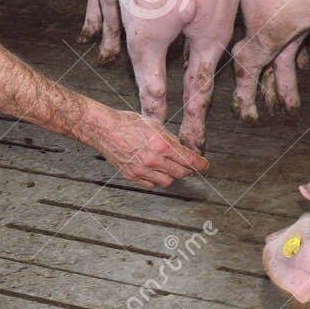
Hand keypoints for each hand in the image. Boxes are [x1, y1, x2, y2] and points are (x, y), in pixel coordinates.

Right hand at [87, 107, 207, 187]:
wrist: (104, 129)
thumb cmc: (127, 123)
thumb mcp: (154, 125)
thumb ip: (170, 140)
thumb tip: (182, 151)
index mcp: (162, 145)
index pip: (189, 160)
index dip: (201, 165)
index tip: (205, 166)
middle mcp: (153, 160)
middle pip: (181, 173)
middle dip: (188, 170)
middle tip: (188, 166)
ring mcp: (141, 170)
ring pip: (167, 182)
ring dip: (172, 175)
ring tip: (169, 167)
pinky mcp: (131, 175)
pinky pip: (151, 185)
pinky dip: (156, 180)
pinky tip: (154, 171)